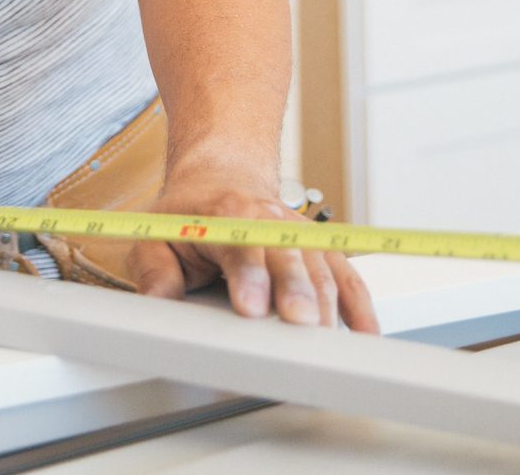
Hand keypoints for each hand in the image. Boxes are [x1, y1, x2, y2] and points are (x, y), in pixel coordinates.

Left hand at [125, 168, 379, 333]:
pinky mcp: (319, 249)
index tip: (250, 307)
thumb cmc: (190, 215)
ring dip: (327, 304)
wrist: (222, 179)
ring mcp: (299, 235)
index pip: (240, 247)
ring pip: (321, 269)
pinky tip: (365, 332)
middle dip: (295, 290)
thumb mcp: (155, 235)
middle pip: (288, 258)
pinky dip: (359, 304)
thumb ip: (154, 269)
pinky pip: (346, 276)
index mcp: (226, 216)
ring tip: (326, 340)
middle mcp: (270, 222)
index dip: (248, 275)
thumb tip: (158, 299)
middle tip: (300, 322)